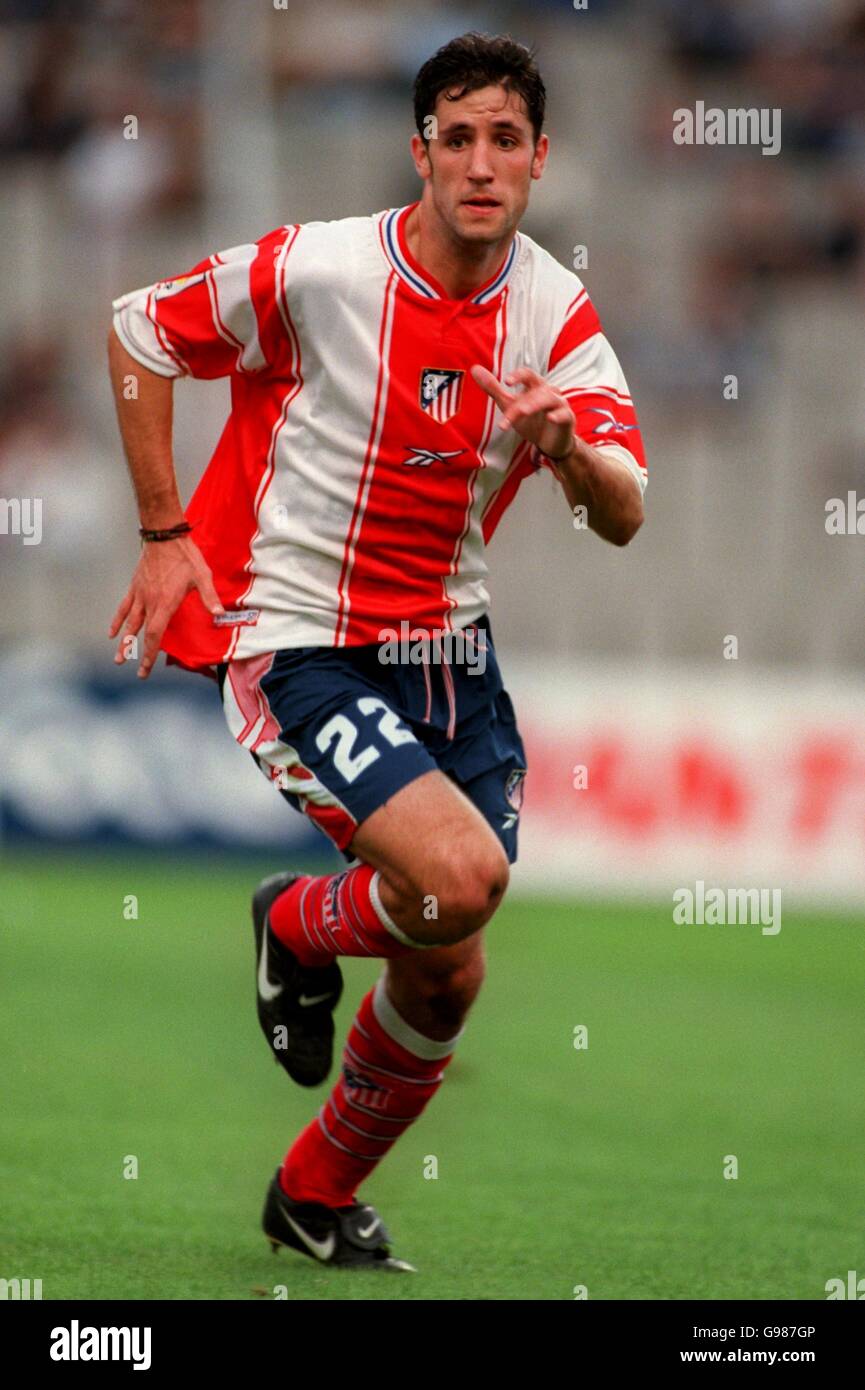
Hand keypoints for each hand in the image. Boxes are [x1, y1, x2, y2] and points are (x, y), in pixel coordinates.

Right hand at [109, 534, 223, 678]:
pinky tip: (112, 632)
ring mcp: (140, 594)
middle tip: (135, 672)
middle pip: (141, 633)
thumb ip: (209, 597)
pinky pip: (123, 607)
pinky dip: (117, 620)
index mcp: (165, 603)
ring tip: (117, 658)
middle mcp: (149, 602)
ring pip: (129, 623)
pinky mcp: (134, 586)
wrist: (163, 535)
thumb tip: (218, 615)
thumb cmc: (185, 555)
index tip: (145, 670)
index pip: (155, 635)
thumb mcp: (202, 576)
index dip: (150, 655)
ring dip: (123, 642)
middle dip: (137, 654)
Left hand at [470, 365, 574, 460]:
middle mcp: (548, 392)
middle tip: (511, 413)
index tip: (507, 381)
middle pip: (536, 390)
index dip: (518, 376)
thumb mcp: (509, 405)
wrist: (549, 443)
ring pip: (548, 400)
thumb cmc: (531, 421)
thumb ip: (493, 388)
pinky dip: (558, 415)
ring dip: (535, 406)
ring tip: (523, 412)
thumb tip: (474, 369)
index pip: (527, 374)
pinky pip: (564, 414)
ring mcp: (559, 404)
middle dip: (522, 401)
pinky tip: (550, 418)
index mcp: (535, 386)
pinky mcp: (567, 419)